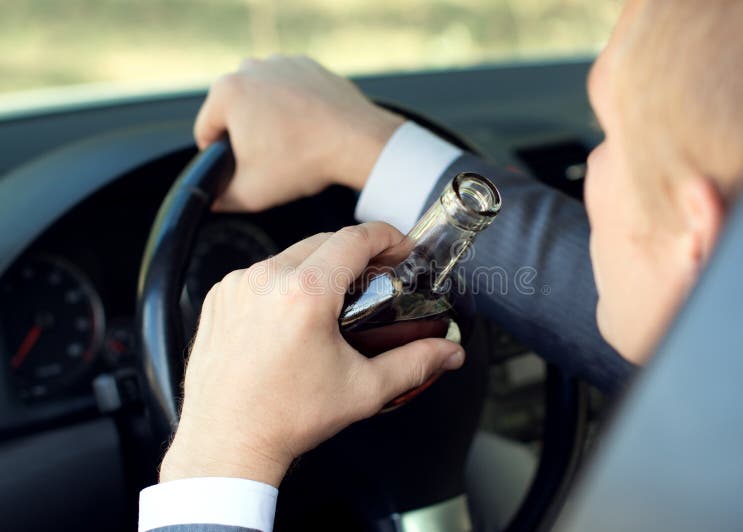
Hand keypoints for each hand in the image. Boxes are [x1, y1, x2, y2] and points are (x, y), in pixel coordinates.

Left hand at [159, 222, 464, 486]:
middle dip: (357, 251)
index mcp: (303, 295)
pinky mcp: (218, 298)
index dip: (386, 236)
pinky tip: (298, 310)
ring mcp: (236, 286)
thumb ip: (414, 363)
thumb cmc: (289, 419)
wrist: (227, 444)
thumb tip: (450, 352)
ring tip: (340, 294)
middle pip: (323, 241)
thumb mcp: (363, 389)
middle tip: (380, 274)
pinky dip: (285, 281)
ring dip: (320, 265)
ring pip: (290, 255)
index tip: (401, 248)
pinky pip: (261, 273)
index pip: (354, 239)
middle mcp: (265, 280)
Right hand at [194, 55, 404, 211]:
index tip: (240, 169)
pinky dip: (295, 108)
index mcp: (227, 92)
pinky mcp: (309, 66)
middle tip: (271, 160)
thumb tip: (213, 199)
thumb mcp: (252, 193)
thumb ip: (221, 198)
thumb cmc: (305, 161)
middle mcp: (251, 68)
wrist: (358, 141)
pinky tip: (309, 130)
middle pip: (234, 113)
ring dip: (270, 120)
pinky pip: (291, 91)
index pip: (206, 131)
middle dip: (246, 136)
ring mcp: (282, 63)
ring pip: (262, 100)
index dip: (218, 157)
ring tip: (291, 145)